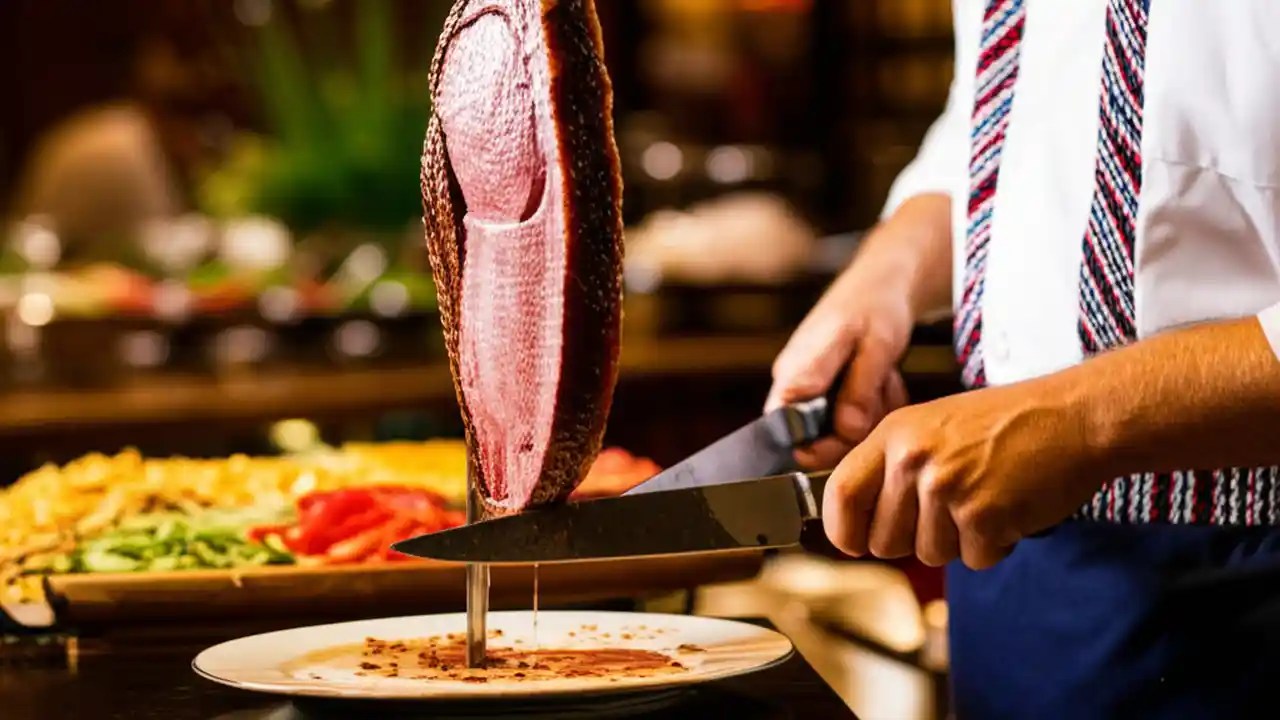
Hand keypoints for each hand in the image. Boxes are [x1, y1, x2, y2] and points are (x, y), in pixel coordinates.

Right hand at [765, 250, 913, 469]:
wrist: (879, 285)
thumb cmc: (876, 307)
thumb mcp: (877, 345)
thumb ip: (859, 390)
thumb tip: (846, 430)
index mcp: (795, 372)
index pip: (785, 430)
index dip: (818, 445)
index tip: (856, 431)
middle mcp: (793, 385)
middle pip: (815, 439)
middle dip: (855, 427)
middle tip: (880, 391)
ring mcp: (808, 389)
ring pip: (837, 431)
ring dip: (869, 414)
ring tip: (882, 379)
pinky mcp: (823, 391)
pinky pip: (847, 418)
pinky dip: (871, 407)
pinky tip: (879, 381)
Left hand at [822, 378, 1104, 568]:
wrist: (1074, 416)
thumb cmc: (1007, 424)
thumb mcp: (933, 426)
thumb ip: (894, 467)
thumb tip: (858, 523)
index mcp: (895, 434)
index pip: (840, 494)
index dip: (843, 529)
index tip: (854, 543)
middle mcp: (913, 459)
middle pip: (884, 540)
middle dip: (915, 540)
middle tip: (952, 510)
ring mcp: (947, 488)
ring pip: (928, 553)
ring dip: (960, 541)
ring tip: (987, 498)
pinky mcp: (983, 515)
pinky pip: (973, 559)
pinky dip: (995, 545)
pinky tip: (1010, 508)